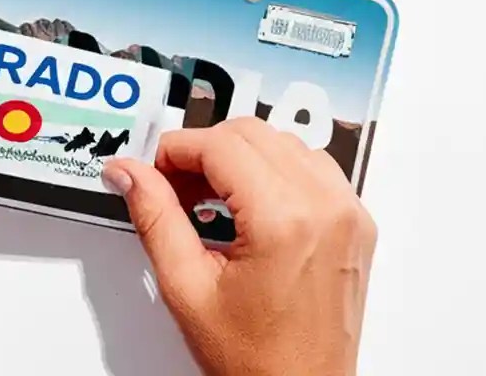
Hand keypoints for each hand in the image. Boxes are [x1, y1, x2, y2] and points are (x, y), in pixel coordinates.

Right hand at [102, 118, 376, 375]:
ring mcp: (348, 214)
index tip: (152, 168)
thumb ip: (155, 217)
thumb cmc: (256, 361)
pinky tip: (249, 205)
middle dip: (205, 150)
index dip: (176, 149)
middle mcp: (326, 207)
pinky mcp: (357, 224)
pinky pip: (314, 167)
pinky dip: (277, 171)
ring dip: (241, 157)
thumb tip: (128, 171)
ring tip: (208, 198)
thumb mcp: (187, 287)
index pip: (221, 145)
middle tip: (173, 185)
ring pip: (284, 143)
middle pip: (253, 133)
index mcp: (285, 221)